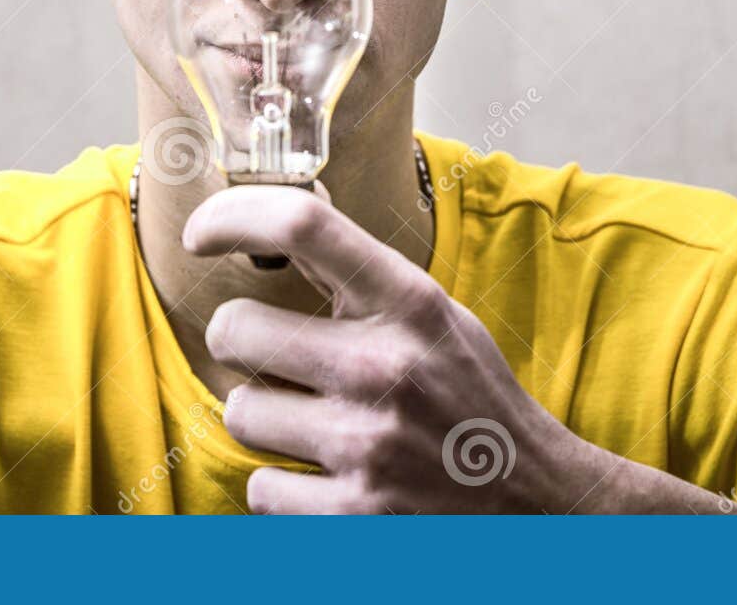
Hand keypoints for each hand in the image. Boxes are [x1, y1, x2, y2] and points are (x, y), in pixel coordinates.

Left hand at [182, 183, 613, 513]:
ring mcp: (367, 446)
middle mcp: (386, 368)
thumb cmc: (470, 394)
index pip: (302, 226)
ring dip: (267, 419)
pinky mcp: (353, 517)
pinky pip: (260, 487)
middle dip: (241, 342)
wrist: (534, 499)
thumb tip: (269, 231)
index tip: (202, 235)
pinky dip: (284, 487)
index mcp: (410, 303)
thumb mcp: (436, 317)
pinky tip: (330, 477)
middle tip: (274, 355)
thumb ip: (364, 279)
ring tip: (319, 423)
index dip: (232, 218)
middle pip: (235, 328)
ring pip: (241, 412)